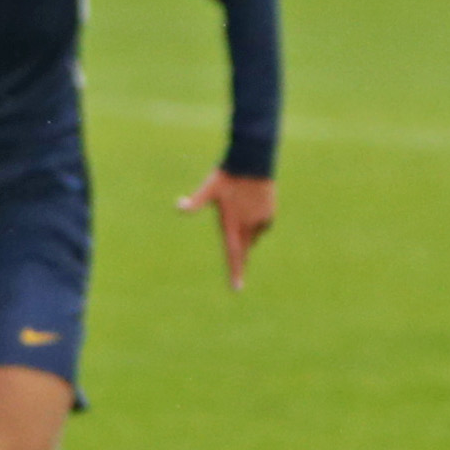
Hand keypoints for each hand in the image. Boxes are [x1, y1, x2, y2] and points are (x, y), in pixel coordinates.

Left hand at [177, 168, 274, 289]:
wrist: (253, 161)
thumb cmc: (227, 175)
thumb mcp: (209, 188)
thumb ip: (195, 201)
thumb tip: (178, 206)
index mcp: (232, 225)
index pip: (234, 255)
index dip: (235, 272)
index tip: (237, 288)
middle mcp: (248, 227)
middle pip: (244, 249)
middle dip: (239, 249)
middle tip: (232, 228)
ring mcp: (261, 221)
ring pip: (253, 236)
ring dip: (246, 231)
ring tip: (239, 207)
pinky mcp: (270, 214)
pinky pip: (262, 225)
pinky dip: (256, 221)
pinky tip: (251, 204)